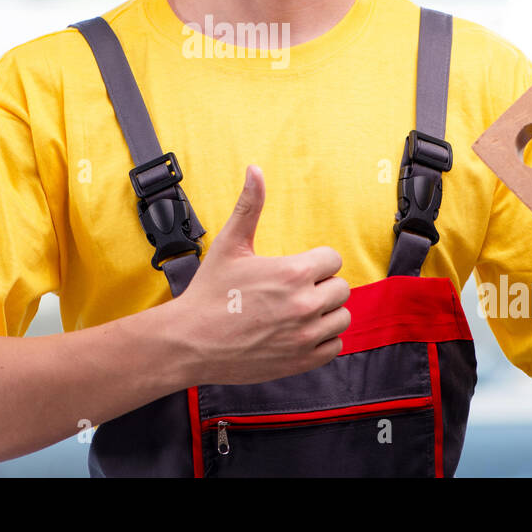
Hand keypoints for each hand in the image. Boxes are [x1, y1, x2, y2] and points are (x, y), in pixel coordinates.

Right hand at [171, 165, 350, 385]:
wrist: (190, 342)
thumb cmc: (209, 293)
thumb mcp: (230, 245)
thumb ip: (249, 206)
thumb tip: (255, 171)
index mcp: (294, 273)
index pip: (333, 259)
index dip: (315, 262)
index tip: (295, 270)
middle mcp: (306, 305)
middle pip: (341, 288)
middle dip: (321, 287)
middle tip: (292, 292)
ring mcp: (306, 336)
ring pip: (342, 318)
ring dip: (325, 314)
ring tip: (297, 312)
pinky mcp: (303, 361)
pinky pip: (335, 346)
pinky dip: (322, 340)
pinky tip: (298, 333)